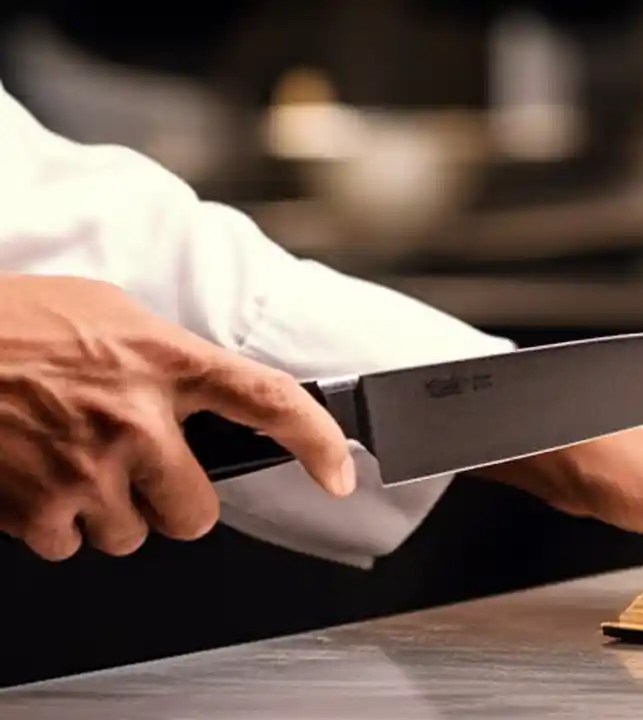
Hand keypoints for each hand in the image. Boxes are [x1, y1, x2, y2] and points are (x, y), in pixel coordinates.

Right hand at [0, 275, 353, 560]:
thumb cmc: (14, 320)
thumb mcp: (108, 312)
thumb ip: (165, 356)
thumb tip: (203, 390)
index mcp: (166, 361)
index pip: (269, 400)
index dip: (317, 442)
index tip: (340, 474)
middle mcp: (137, 419)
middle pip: (196, 514)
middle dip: (172, 503)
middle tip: (136, 472)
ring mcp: (89, 469)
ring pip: (132, 535)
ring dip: (107, 512)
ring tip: (69, 461)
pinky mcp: (39, 507)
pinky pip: (71, 546)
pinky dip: (53, 523)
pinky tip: (34, 478)